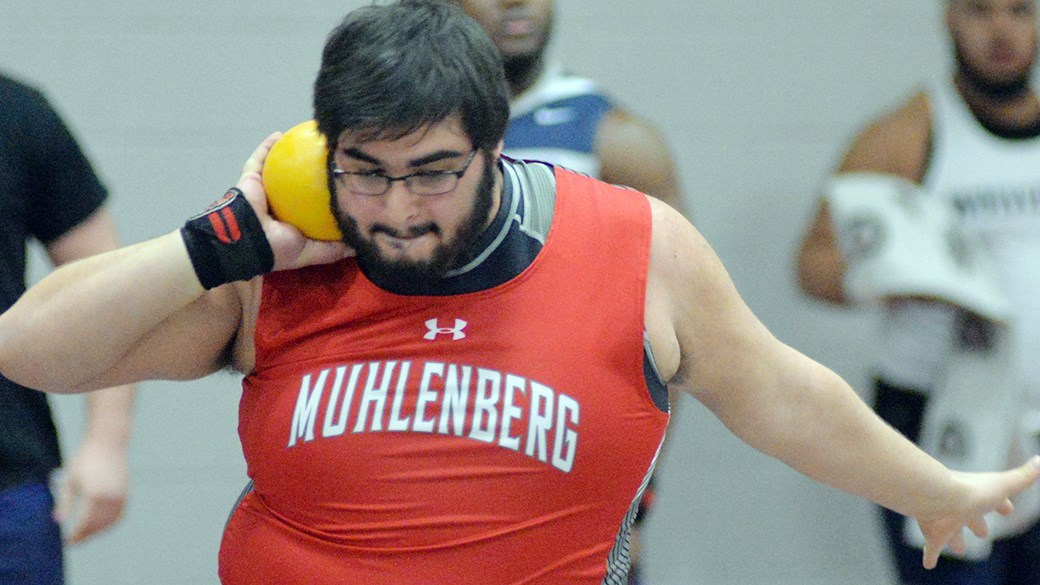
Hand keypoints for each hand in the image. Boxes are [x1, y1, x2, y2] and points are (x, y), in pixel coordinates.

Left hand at [54, 438, 129, 543]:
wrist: (108, 443)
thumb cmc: (85, 459)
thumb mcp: (70, 480)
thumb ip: (65, 502)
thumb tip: (58, 521)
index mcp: (94, 495)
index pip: (85, 523)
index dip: (76, 534)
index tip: (68, 541)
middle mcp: (110, 498)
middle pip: (98, 526)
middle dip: (87, 535)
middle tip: (76, 540)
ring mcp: (121, 496)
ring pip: (110, 522)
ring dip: (99, 531)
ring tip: (87, 534)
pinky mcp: (126, 493)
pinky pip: (119, 515)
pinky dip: (111, 523)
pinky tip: (101, 526)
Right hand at [237, 133, 351, 270]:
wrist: (248, 240)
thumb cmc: (279, 248)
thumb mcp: (314, 253)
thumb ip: (334, 248)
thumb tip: (360, 243)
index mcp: (291, 220)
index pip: (311, 205)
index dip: (324, 195)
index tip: (340, 181)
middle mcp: (278, 203)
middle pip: (297, 182)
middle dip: (308, 170)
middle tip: (325, 156)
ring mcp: (263, 189)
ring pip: (277, 167)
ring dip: (288, 153)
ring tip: (306, 139)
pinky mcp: (250, 178)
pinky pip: (259, 158)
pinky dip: (267, 146)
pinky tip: (280, 134)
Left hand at [915, 456, 1039, 567]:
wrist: (937, 496)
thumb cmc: (972, 491)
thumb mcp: (1004, 485)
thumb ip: (1023, 477)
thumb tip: (1039, 461)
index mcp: (980, 498)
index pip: (994, 501)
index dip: (1002, 505)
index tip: (1007, 509)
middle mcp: (961, 509)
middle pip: (971, 518)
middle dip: (977, 525)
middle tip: (981, 533)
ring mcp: (945, 521)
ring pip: (951, 533)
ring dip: (955, 540)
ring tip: (959, 548)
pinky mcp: (933, 533)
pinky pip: (932, 548)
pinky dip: (931, 556)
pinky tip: (929, 564)